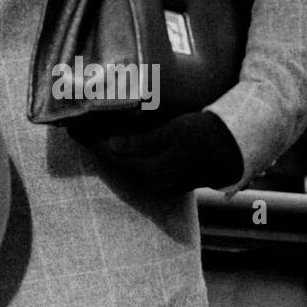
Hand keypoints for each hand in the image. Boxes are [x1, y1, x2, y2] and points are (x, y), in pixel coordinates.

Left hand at [67, 111, 243, 194]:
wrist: (235, 149)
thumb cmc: (204, 134)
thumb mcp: (173, 133)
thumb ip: (142, 142)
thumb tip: (112, 145)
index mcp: (150, 170)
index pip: (110, 155)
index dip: (90, 141)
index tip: (71, 128)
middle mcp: (152, 179)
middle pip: (114, 161)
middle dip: (94, 144)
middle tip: (75, 127)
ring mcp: (160, 179)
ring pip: (125, 163)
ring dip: (107, 148)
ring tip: (90, 131)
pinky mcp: (167, 175)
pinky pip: (137, 163)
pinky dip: (124, 151)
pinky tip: (118, 139)